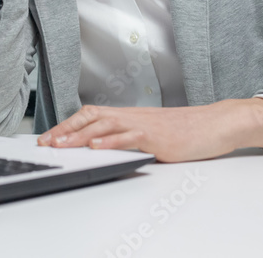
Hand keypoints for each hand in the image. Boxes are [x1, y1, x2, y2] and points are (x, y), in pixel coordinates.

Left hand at [36, 99, 262, 162]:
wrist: (216, 124)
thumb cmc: (186, 130)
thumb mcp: (151, 133)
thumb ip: (129, 137)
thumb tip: (107, 146)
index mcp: (129, 115)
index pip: (91, 115)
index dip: (68, 125)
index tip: (49, 137)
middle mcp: (133, 116)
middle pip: (92, 118)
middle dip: (66, 130)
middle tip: (46, 143)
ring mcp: (144, 125)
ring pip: (105, 125)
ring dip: (80, 136)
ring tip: (62, 145)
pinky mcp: (158, 137)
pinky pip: (131, 137)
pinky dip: (112, 141)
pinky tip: (98, 146)